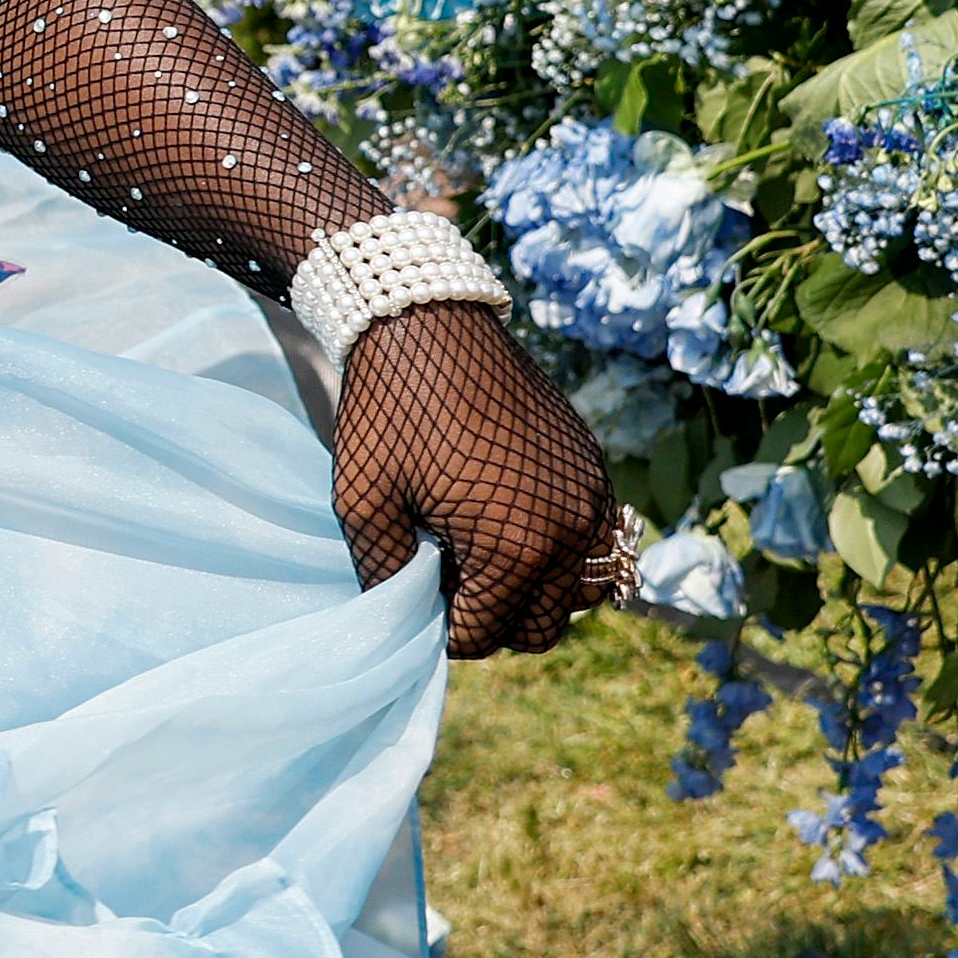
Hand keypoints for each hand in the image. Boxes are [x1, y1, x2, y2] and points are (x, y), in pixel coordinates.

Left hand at [330, 304, 620, 654]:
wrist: (428, 322)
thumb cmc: (386, 412)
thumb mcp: (363, 503)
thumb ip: (385, 574)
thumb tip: (406, 615)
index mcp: (514, 549)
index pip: (482, 634)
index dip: (441, 627)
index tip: (414, 592)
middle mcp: (568, 531)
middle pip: (540, 627)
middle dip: (491, 617)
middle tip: (444, 578)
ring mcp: (591, 498)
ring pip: (578, 592)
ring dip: (533, 592)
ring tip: (478, 556)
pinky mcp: (595, 468)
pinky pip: (594, 543)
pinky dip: (560, 554)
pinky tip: (507, 522)